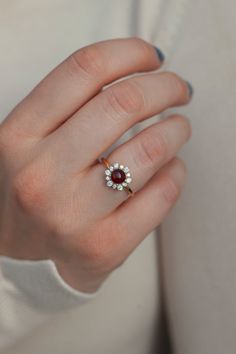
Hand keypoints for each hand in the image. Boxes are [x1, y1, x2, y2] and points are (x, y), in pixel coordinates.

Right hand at [0, 38, 191, 292]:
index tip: (152, 58)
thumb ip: (69, 105)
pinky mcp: (103, 247)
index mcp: (17, 136)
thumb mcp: (27, 140)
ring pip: (150, 148)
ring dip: (177, 129)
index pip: (84, 69)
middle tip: (177, 89)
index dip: (130, 53)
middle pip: (124, 103)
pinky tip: (171, 168)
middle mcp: (40, 174)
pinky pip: (162, 195)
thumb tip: (135, 73)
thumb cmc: (30, 187)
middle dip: (166, 86)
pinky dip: (176, 172)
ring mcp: (72, 215)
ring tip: (178, 128)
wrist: (17, 252)